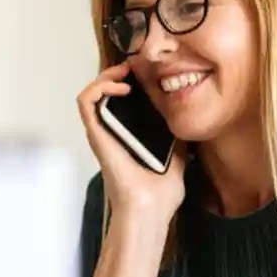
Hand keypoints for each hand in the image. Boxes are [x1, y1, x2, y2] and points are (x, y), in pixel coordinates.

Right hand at [76, 62, 185, 226]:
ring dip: (106, 75)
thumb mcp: (179, 156)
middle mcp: (111, 132)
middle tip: (136, 67)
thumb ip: (179, 138)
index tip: (147, 71)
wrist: (151, 208)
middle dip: (117, 73)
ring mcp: (102, 133)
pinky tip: (121, 87)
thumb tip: (190, 122)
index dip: (130, 80)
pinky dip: (99, 87)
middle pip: (104, 92)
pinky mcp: (96, 134)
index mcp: (128, 136)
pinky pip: (85, 102)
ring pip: (91, 92)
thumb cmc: (161, 193)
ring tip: (126, 73)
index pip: (121, 100)